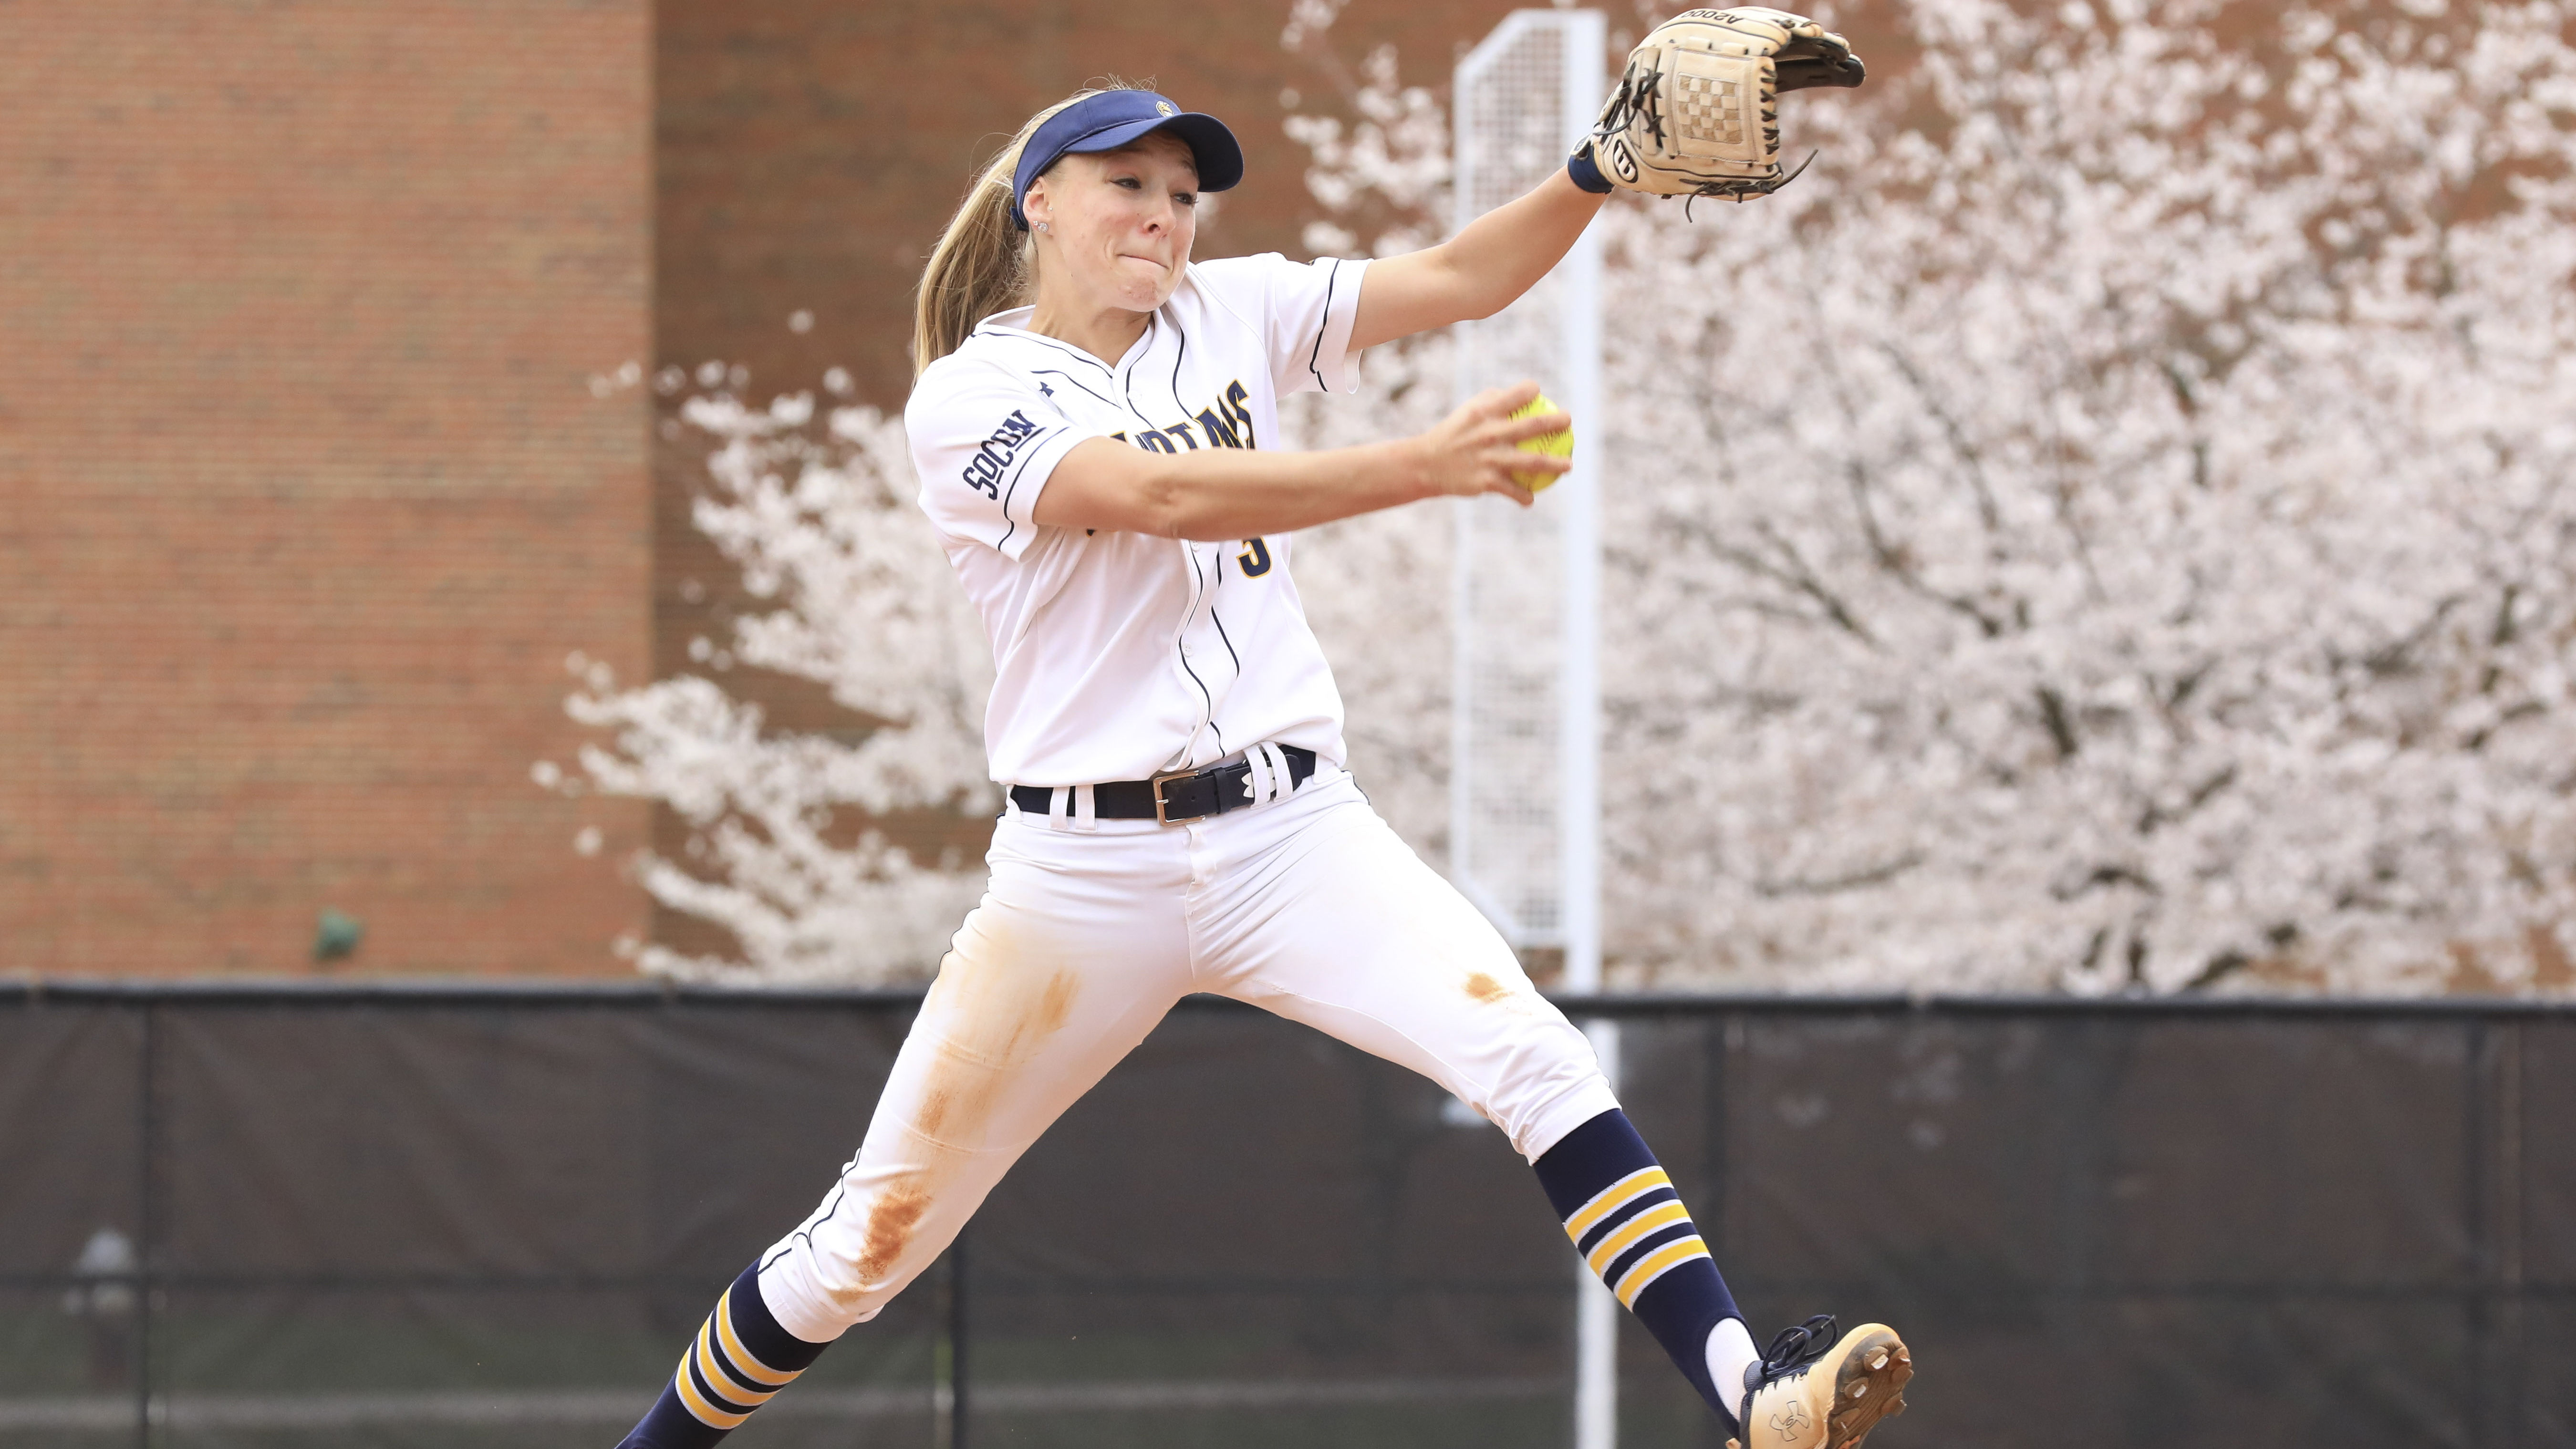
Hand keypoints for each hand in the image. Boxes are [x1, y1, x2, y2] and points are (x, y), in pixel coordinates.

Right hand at [1409, 382, 1572, 506]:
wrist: (1426, 464)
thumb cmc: (1452, 434)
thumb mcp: (1468, 411)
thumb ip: (1493, 400)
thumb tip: (1522, 394)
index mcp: (1485, 411)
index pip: (1517, 394)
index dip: (1531, 390)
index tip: (1540, 394)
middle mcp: (1490, 432)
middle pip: (1533, 426)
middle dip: (1556, 422)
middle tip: (1569, 422)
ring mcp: (1490, 457)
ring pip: (1533, 462)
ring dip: (1556, 464)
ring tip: (1569, 466)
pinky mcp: (1487, 481)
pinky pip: (1514, 490)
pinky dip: (1524, 497)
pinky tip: (1530, 499)